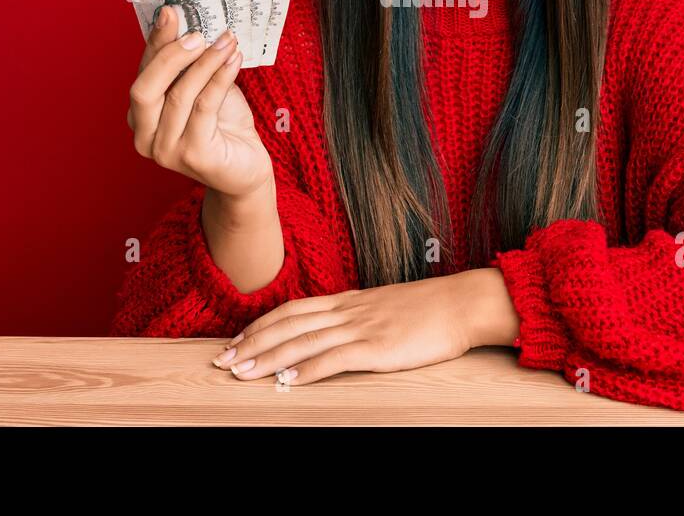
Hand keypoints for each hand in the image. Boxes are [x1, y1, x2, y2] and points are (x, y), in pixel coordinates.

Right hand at [126, 7, 272, 198]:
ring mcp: (166, 151)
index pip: (142, 73)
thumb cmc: (223, 126)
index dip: (155, 42)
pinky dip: (220, 78)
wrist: (247, 169)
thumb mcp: (202, 88)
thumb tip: (189, 22)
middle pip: (145, 88)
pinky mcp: (195, 156)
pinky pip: (205, 107)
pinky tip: (234, 59)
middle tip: (198, 33)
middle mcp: (145, 137)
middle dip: (170, 55)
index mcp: (140, 118)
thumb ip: (189, 65)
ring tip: (227, 40)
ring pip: (179, 95)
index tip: (171, 12)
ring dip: (205, 62)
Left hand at [212, 271, 491, 385]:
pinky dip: (307, 371)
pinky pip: (335, 359)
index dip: (260, 325)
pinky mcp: (377, 348)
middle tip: (222, 362)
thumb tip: (331, 331)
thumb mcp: (383, 307)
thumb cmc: (428, 309)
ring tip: (242, 373)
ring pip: (303, 342)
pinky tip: (288, 382)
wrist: (462, 304)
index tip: (235, 340)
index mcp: (348, 301)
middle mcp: (348, 311)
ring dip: (268, 359)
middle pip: (288, 325)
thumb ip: (356, 316)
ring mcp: (361, 328)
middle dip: (252, 344)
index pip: (292, 310)